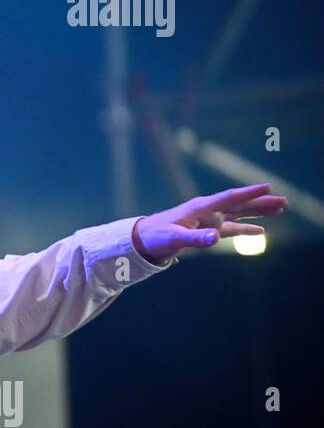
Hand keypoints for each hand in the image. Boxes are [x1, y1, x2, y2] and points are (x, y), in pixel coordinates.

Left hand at [132, 183, 287, 264]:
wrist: (143, 240)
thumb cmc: (156, 236)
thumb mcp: (174, 238)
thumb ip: (195, 238)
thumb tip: (215, 237)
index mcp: (200, 208)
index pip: (229, 198)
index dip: (248, 193)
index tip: (268, 187)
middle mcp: (207, 211)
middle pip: (239, 204)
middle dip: (261, 202)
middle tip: (284, 201)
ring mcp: (208, 220)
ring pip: (238, 214)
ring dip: (257, 212)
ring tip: (279, 209)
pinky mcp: (206, 231)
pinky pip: (231, 228)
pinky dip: (245, 229)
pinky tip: (260, 230)